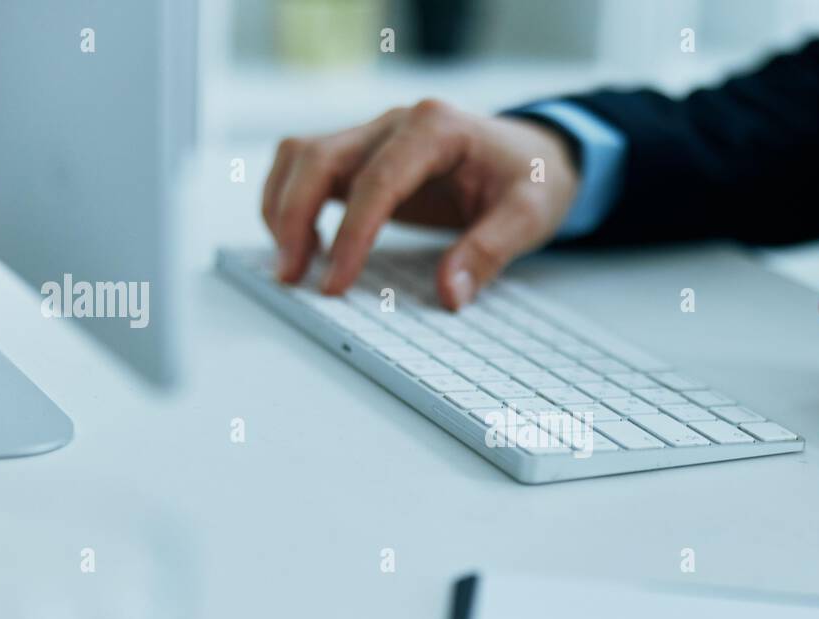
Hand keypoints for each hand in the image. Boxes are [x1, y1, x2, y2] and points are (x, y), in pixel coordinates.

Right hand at [261, 99, 579, 309]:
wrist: (536, 155)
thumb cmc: (532, 178)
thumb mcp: (530, 215)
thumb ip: (490, 252)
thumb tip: (449, 295)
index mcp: (436, 127)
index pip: (377, 179)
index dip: (350, 234)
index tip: (335, 283)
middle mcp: (396, 123)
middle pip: (318, 157)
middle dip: (294, 218)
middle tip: (292, 277)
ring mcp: (374, 135)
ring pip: (301, 157)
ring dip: (283, 209)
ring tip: (290, 267)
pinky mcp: (364, 158)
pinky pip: (309, 170)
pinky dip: (292, 205)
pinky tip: (304, 249)